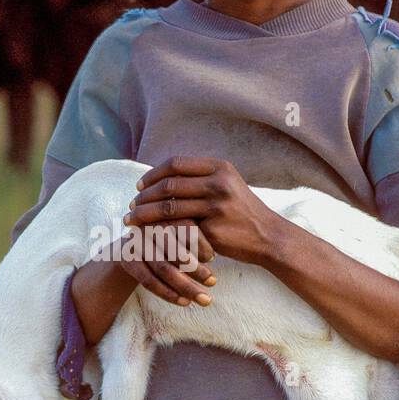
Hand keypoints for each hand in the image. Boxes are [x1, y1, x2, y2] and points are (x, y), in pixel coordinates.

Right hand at [115, 219, 218, 306]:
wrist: (132, 247)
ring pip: (163, 269)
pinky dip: (168, 294)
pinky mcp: (128, 262)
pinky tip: (185, 302)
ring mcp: (136, 245)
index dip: (200, 243)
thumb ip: (196, 239)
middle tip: (213, 282)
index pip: (185, 226)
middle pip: (175, 251)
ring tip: (205, 300)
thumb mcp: (181, 234)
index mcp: (164, 215)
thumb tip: (212, 257)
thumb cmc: (168, 240)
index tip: (213, 258)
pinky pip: (149, 281)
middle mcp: (148, 227)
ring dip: (186, 287)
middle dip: (197, 269)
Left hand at [124, 157, 278, 265]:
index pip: (175, 164)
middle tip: (130, 206)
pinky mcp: (213, 230)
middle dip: (144, 196)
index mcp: (219, 167)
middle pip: (169, 185)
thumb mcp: (227, 184)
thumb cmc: (242, 210)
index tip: (139, 186)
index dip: (153, 175)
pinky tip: (148, 235)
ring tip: (132, 221)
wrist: (268, 235)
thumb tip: (162, 175)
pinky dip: (159, 232)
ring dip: (145, 215)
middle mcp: (218, 183)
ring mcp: (216, 207)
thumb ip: (200, 177)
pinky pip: (178, 229)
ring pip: (169, 208)